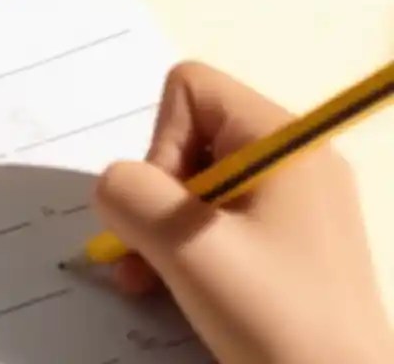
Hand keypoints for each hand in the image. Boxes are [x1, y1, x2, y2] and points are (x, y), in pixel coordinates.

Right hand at [93, 62, 393, 363]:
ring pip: (196, 184)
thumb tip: (112, 186)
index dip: (161, 142)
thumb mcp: (188, 247)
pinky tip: (173, 288)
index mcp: (285, 143)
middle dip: (155, 195)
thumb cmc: (274, 316)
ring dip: (160, 228)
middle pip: (190, 138)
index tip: (168, 208)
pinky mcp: (288, 243)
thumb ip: (131, 195)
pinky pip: (218, 220)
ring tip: (148, 278)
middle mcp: (294, 161)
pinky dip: (185, 248)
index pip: (193, 90)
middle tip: (146, 251)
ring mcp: (294, 204)